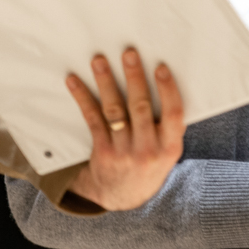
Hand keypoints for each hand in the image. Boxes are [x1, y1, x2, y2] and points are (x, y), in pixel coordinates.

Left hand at [64, 48, 184, 210]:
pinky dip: (83, 97)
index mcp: (170, 147)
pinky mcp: (103, 151)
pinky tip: (74, 82)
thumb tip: (165, 82)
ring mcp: (124, 152)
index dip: (168, 90)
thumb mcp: (168, 151)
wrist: (123, 195)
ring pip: (114, 110)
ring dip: (105, 82)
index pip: (173, 114)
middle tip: (128, 54)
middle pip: (141, 107)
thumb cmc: (149, 163)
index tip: (160, 68)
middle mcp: (148, 150)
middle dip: (134, 77)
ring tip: (99, 61)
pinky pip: (93, 119)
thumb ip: (168, 125)